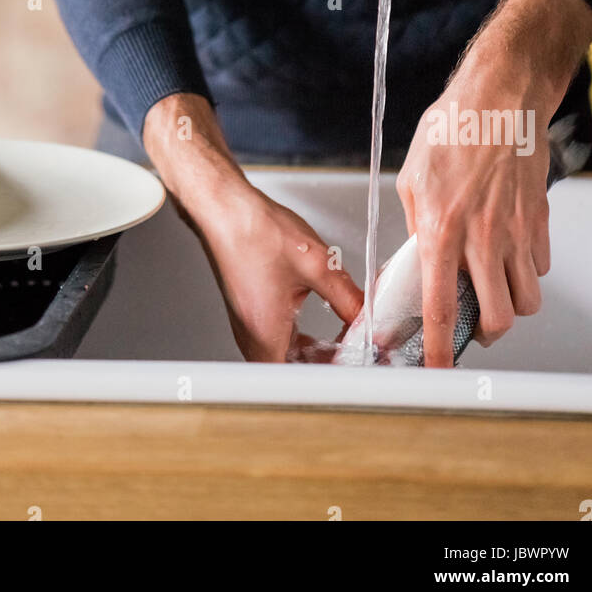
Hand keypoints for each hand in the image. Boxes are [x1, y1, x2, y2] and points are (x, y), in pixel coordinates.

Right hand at [141, 92, 362, 361]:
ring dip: (312, 350)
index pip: (300, 382)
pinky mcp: (247, 310)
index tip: (352, 368)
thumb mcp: (317, 264)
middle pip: (292, 372)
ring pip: (283, 356)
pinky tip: (316, 316)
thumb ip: (348, 297)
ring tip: (341, 336)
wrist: (225, 208)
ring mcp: (246, 325)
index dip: (330, 378)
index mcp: (266, 335)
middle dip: (326, 365)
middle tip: (353, 354)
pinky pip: (275, 337)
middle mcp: (251, 337)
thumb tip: (366, 317)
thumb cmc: (255, 232)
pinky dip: (299, 335)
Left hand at [397, 75, 550, 366]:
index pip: (439, 307)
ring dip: (510, 304)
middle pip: (496, 318)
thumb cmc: (453, 128)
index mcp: (441, 230)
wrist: (499, 99)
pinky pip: (540, 266)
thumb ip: (415, 224)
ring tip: (493, 289)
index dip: (437, 348)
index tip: (435, 369)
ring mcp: (516, 232)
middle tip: (471, 323)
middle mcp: (482, 238)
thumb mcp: (413, 178)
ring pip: (526, 300)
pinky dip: (527, 270)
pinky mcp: (539, 221)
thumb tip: (418, 255)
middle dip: (483, 332)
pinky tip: (509, 251)